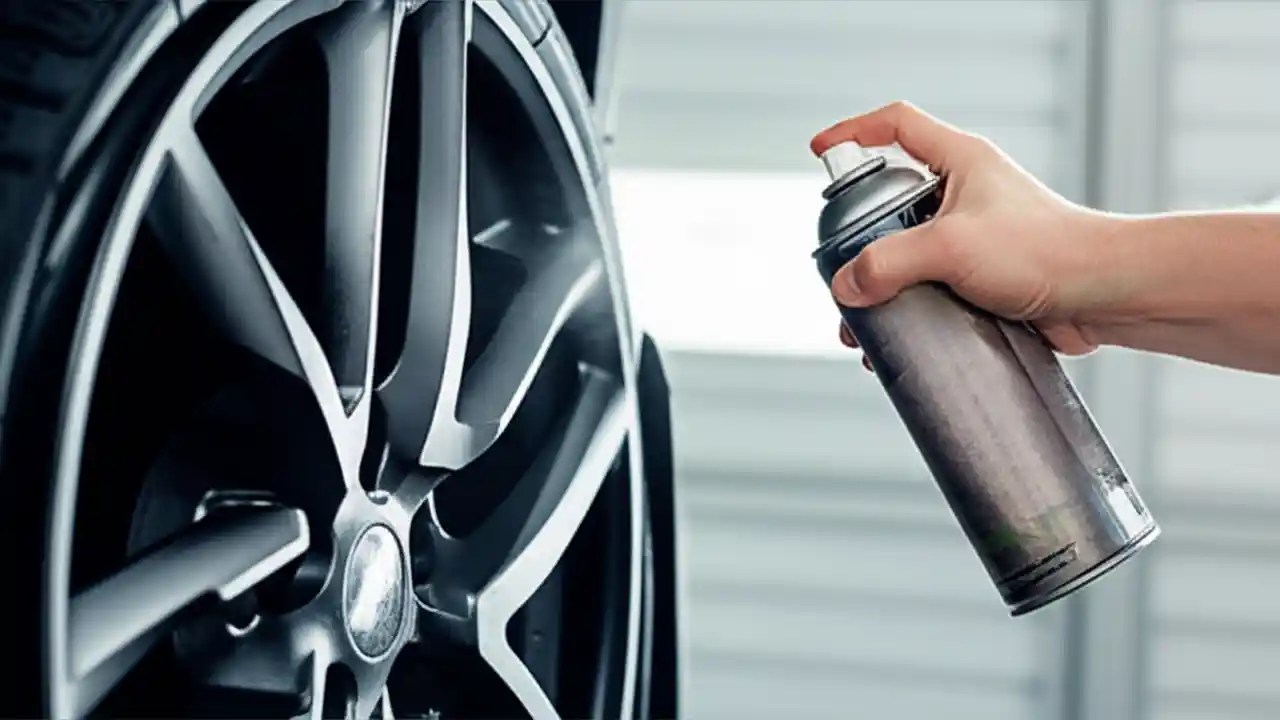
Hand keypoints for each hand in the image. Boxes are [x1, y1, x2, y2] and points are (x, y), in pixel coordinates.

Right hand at [812, 101, 1124, 356]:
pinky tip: (900, 338)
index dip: (854, 132)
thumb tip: (847, 286)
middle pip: (892, 201)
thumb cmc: (1046, 250)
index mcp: (960, 161)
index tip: (821, 153)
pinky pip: (933, 288)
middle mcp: (966, 194)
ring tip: (865, 321)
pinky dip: (911, 311)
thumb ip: (890, 262)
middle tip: (841, 265)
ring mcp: (976, 238)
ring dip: (883, 286)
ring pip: (909, 254)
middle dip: (860, 238)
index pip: (896, 124)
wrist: (1106, 295)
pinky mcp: (984, 279)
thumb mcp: (952, 248)